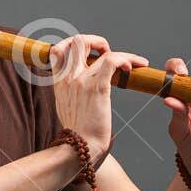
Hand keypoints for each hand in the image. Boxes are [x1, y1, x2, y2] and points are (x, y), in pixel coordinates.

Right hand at [50, 33, 148, 164]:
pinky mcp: (97, 87)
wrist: (79, 149)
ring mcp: (81, 81)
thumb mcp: (67, 110)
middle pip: (76, 40)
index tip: (90, 55)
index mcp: (59, 83)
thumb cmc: (77, 136)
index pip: (58, 50)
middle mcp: (67, 78)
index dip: (75, 46)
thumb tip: (81, 93)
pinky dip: (126, 59)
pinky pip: (112, 60)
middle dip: (95, 41)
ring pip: (98, 47)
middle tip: (108, 54)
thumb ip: (71, 95)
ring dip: (119, 52)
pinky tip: (133, 68)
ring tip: (129, 63)